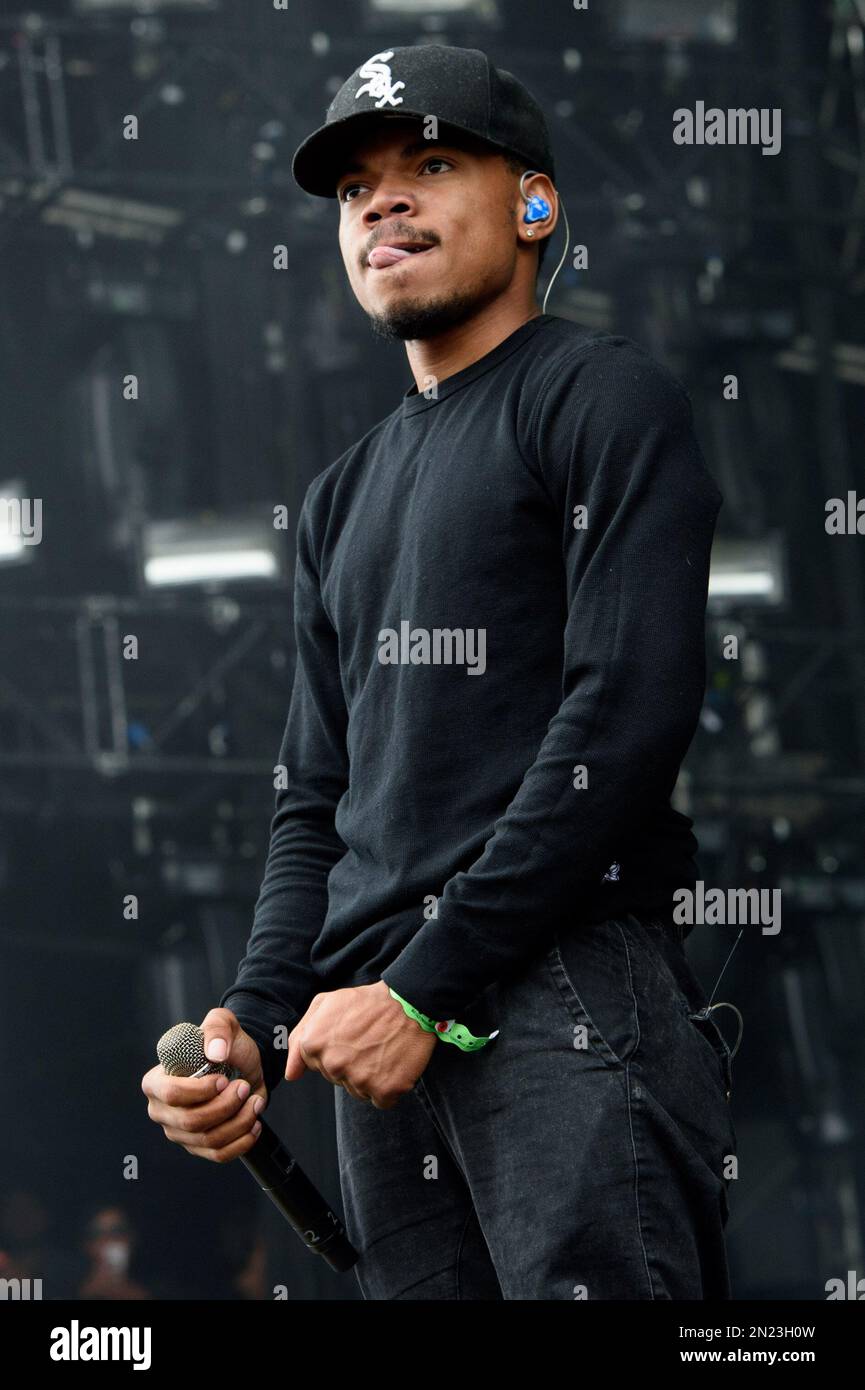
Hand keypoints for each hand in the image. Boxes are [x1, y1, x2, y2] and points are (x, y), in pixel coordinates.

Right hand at [141, 1008, 266, 1163]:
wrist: (243, 1065)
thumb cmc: (226, 1045)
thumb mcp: (222, 1023)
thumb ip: (216, 1028)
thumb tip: (215, 1053)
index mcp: (156, 1081)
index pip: (170, 1094)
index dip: (200, 1091)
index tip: (223, 1080)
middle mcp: (162, 1111)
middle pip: (191, 1122)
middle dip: (225, 1106)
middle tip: (244, 1087)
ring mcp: (179, 1132)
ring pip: (209, 1140)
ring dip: (239, 1121)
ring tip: (254, 1101)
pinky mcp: (198, 1147)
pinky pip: (219, 1154)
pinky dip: (242, 1141)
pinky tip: (254, 1122)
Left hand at [286, 981, 437, 1108]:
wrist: (409, 1002)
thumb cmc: (367, 1002)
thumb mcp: (325, 1004)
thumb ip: (299, 1036)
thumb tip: (291, 1075)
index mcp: (313, 1044)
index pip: (314, 1065)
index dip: (333, 1050)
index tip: (349, 1036)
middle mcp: (332, 1065)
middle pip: (336, 1080)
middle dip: (350, 1065)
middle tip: (367, 1041)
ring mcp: (358, 1079)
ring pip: (358, 1092)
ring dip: (369, 1078)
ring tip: (381, 1051)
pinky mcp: (384, 1090)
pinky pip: (381, 1101)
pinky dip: (388, 1087)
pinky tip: (393, 1065)